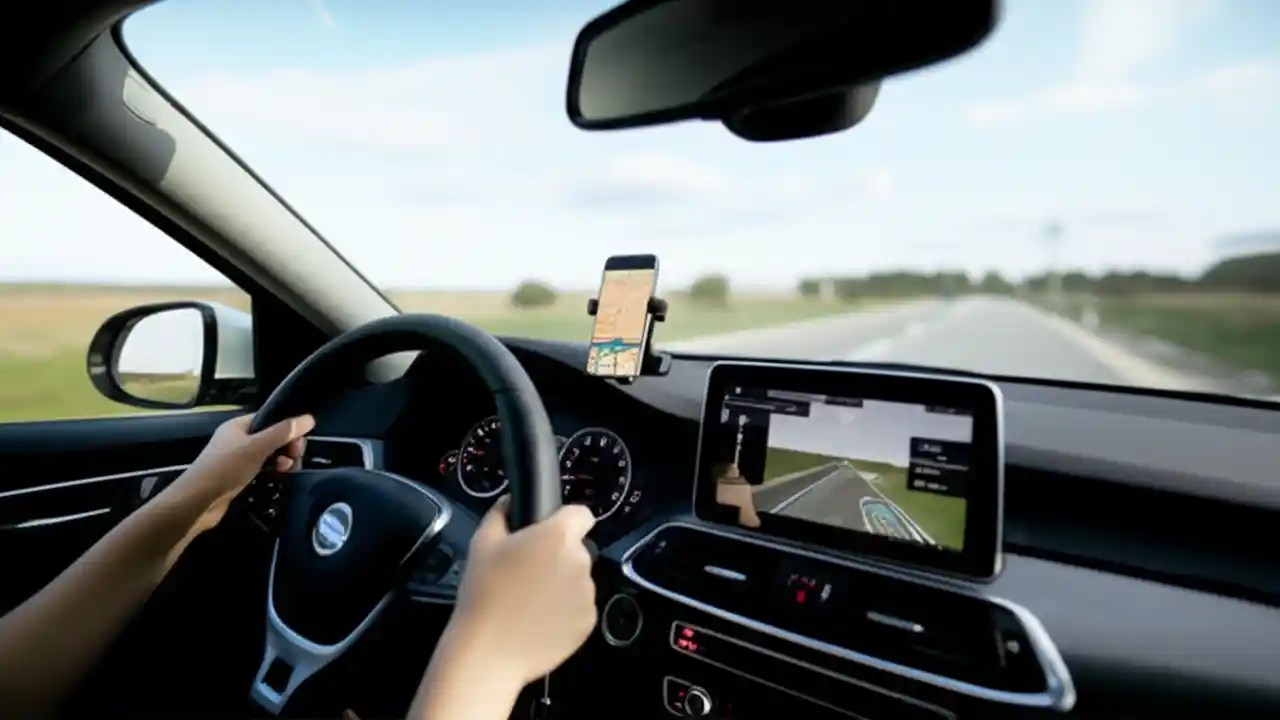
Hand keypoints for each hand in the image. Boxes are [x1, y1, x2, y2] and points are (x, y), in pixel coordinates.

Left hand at [167, 413, 314, 530]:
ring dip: (280, 461)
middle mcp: (237, 440)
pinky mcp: (237, 478)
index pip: (269, 419)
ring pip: (268, 455)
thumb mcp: (257, 447)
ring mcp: (236, 460)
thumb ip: (283, 432)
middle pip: (271, 437)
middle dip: (286, 446)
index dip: (287, 427)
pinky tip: (275, 480)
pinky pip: (261, 470)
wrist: (198, 501)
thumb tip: (309, 418)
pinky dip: (270, 473)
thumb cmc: (226, 468)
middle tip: (293, 458)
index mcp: (238, 426)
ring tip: (284, 471)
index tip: (299, 442)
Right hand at [447, 498, 597, 686]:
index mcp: (558, 536)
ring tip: (530, 601)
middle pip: (577, 549)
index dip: (565, 520)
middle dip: (558, 556)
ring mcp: (588, 594)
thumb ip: (501, 513)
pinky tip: (538, 620)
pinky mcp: (589, 622)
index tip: (546, 534)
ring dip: (562, 584)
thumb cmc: (483, 592)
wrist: (489, 651)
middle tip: (527, 572)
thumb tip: (511, 502)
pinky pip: (579, 607)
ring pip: (578, 579)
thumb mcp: (482, 543)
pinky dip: (565, 611)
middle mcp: (581, 562)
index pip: (581, 514)